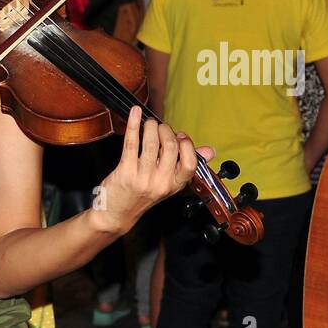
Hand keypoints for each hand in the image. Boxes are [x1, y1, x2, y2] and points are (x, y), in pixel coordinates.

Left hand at [92, 106, 213, 235]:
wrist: (117, 214)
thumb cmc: (143, 195)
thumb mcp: (168, 184)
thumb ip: (187, 165)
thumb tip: (210, 150)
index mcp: (175, 185)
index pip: (190, 163)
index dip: (186, 144)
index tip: (179, 136)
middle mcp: (160, 182)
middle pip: (170, 147)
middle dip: (165, 130)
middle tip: (159, 127)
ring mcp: (142, 178)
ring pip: (151, 142)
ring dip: (150, 126)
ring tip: (148, 124)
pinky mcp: (125, 171)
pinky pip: (131, 143)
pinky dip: (133, 124)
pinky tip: (134, 113)